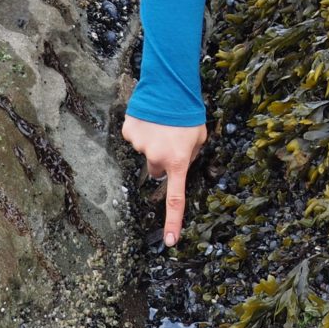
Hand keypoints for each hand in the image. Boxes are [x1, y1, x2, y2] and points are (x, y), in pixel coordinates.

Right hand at [120, 116, 207, 246]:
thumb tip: (180, 164)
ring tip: (162, 122)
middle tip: (171, 140)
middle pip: (156, 170)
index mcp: (179, 161)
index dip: (173, 221)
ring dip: (154, 141)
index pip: (176, 199)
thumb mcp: (199, 137)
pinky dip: (142, 130)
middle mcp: (157, 158)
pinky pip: (135, 137)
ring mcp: (140, 146)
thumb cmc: (189, 112)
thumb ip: (190, 155)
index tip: (170, 241)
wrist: (170, 86)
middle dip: (162, 160)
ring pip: (145, 152)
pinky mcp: (129, 133)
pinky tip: (150, 117)